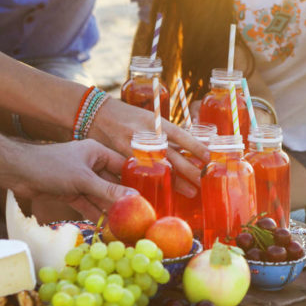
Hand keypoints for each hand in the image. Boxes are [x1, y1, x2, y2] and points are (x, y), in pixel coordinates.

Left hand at [7, 139, 137, 219]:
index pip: (123, 165)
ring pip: (100, 195)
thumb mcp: (84, 180)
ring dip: (109, 208)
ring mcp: (81, 179)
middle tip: (139, 213)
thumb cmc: (50, 166)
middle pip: (112, 183)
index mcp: (97, 152)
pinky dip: (95, 212)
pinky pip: (87, 203)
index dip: (136, 179)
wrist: (16, 172)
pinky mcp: (70, 191)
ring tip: (125, 223)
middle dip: (123, 198)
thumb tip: (134, 198)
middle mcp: (91, 164)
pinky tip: (106, 225)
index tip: (150, 193)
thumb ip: (109, 191)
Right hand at [88, 98, 208, 196]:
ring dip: (178, 181)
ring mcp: (134, 147)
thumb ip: (165, 133)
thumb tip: (188, 149)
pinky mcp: (122, 158)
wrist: (95, 113)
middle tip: (206, 181)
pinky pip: (141, 173)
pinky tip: (164, 192)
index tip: (210, 158)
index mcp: (157, 122)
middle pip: (174, 155)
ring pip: (159, 167)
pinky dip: (154, 183)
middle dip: (192, 170)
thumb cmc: (127, 117)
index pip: (181, 135)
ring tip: (193, 191)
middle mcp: (147, 135)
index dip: (196, 147)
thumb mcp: (148, 119)